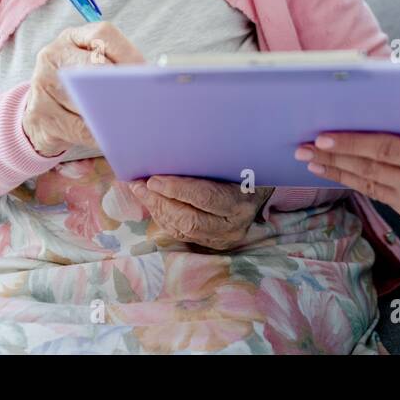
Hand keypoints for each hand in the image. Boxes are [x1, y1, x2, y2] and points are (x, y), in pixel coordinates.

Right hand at [22, 21, 144, 156]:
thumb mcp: (92, 66)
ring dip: (111, 112)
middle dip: (119, 84)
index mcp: (72, 38)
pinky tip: (114, 137)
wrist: (41, 114)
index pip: (103, 35)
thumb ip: (117, 65)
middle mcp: (53, 55)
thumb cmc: (77, 87)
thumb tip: (149, 79)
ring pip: (83, 99)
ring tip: (132, 120)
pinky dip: (100, 134)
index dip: (129, 53)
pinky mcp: (39, 114)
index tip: (147, 73)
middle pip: (91, 65)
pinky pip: (77, 127)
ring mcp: (42, 84)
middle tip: (141, 98)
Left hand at [128, 176, 273, 249]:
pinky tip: (154, 204)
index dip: (177, 189)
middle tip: (139, 185)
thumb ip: (206, 164)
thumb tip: (169, 155)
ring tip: (141, 192)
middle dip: (160, 203)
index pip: (205, 198)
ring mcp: (222, 238)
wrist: (259, 191)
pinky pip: (182, 235)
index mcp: (241, 201)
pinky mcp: (212, 244)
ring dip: (158, 211)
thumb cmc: (242, 169)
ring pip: (182, 230)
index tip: (154, 179)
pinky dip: (165, 219)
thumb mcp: (230, 163)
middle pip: (189, 220)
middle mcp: (233, 225)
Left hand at [295, 122, 399, 233]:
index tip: (321, 138)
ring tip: (314, 164)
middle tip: (302, 149)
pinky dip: (365, 185)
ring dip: (341, 175)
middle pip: (370, 171)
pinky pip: (387, 199)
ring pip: (373, 188)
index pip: (383, 150)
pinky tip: (346, 176)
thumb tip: (375, 118)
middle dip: (332, 159)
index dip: (350, 144)